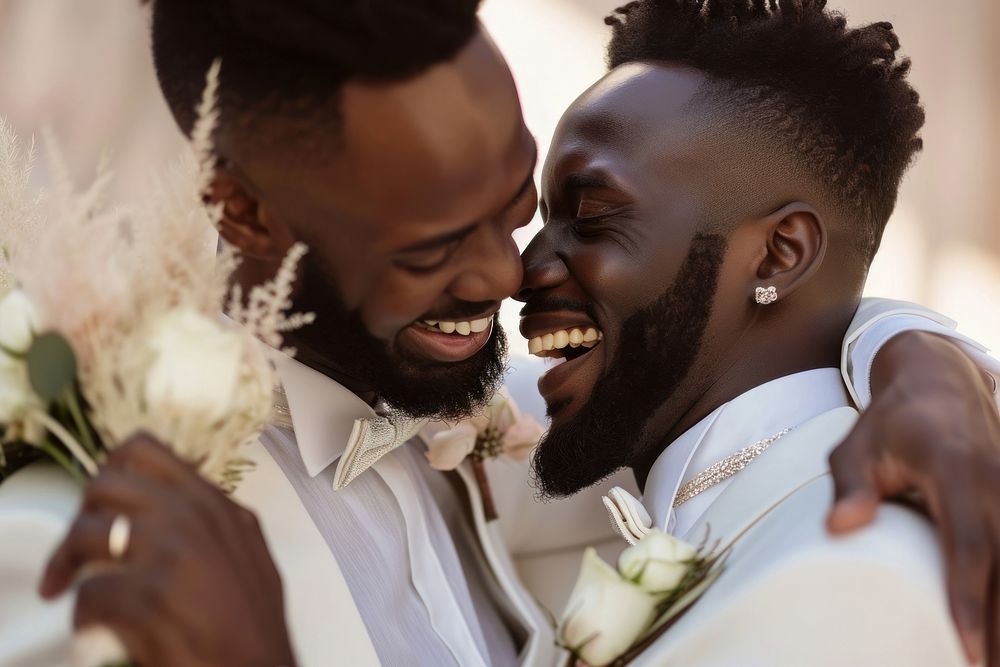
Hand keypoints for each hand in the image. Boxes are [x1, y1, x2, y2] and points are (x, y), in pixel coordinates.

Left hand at [39, 434, 295, 666]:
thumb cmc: (256, 625)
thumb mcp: (247, 551)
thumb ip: (210, 521)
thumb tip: (166, 509)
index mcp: (216, 504)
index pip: (146, 451)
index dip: (111, 471)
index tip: (103, 499)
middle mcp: (194, 517)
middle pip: (106, 484)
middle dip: (81, 516)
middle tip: (78, 548)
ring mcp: (171, 553)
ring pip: (87, 532)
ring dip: (66, 562)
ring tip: (65, 587)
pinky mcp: (148, 596)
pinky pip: (87, 593)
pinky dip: (81, 613)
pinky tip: (95, 626)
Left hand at [827, 330, 999, 665]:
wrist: (941, 383)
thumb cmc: (889, 423)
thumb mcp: (856, 446)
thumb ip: (850, 485)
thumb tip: (839, 528)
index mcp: (956, 469)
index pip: (969, 543)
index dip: (969, 597)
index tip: (966, 647)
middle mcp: (998, 481)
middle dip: (998, 624)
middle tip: (981, 666)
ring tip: (989, 658)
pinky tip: (998, 630)